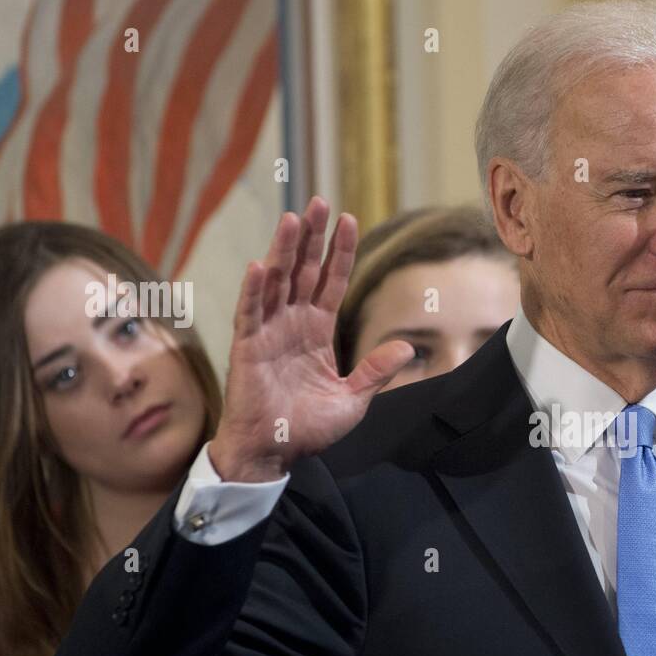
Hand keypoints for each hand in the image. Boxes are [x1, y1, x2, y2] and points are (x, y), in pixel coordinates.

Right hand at [210, 198, 414, 481]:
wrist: (274, 453)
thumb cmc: (307, 428)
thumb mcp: (353, 399)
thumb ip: (376, 371)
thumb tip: (408, 347)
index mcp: (316, 333)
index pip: (331, 283)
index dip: (340, 252)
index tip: (349, 220)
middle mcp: (292, 325)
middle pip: (304, 272)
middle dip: (313, 237)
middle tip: (321, 202)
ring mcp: (267, 333)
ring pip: (277, 282)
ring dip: (285, 250)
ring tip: (294, 218)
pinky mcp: (247, 348)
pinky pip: (251, 313)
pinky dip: (255, 289)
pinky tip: (261, 264)